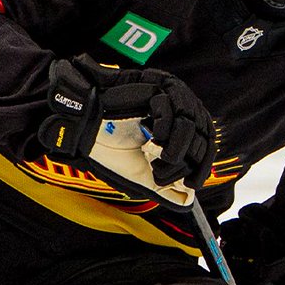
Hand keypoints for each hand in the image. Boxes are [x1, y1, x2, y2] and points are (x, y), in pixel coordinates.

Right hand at [38, 55, 215, 190]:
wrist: (79, 130)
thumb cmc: (106, 148)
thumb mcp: (139, 173)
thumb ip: (164, 187)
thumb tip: (188, 201)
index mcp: (177, 123)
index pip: (205, 140)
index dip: (202, 165)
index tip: (192, 184)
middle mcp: (176, 105)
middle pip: (202, 133)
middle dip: (185, 163)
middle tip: (160, 176)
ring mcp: (166, 92)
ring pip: (190, 121)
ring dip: (177, 150)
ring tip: (156, 162)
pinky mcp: (152, 83)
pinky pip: (170, 107)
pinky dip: (166, 130)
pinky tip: (152, 143)